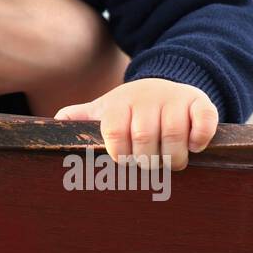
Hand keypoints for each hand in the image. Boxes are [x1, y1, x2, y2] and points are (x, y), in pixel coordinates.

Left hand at [55, 78, 218, 170]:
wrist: (163, 86)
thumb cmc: (129, 108)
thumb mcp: (103, 110)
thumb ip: (78, 118)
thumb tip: (49, 126)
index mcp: (119, 104)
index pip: (115, 133)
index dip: (121, 154)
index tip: (127, 161)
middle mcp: (146, 98)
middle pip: (145, 138)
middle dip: (148, 160)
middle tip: (151, 165)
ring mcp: (175, 99)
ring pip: (174, 134)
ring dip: (173, 157)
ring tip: (171, 162)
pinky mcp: (199, 102)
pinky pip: (204, 121)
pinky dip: (200, 138)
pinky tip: (194, 146)